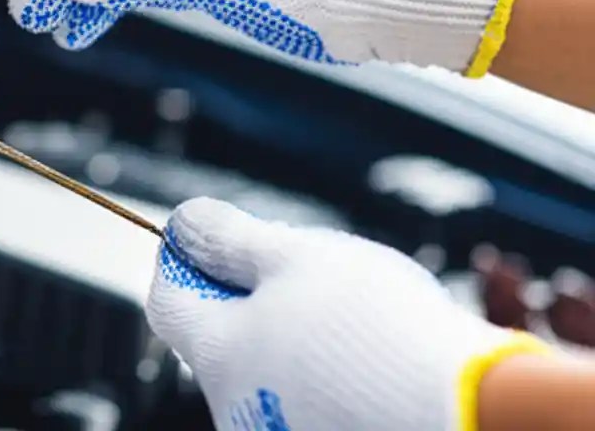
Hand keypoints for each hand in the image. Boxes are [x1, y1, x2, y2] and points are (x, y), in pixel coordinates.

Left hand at [147, 197, 550, 430]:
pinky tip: (370, 357)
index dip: (185, 260)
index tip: (213, 237)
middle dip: (248, 296)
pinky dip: (323, 372)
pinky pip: (305, 398)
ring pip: (266, 368)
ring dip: (290, 335)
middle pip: (219, 337)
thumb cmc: (377, 329)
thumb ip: (231, 240)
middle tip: (304, 271)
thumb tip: (183, 223)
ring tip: (354, 319)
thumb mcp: (296, 258)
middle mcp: (233, 407)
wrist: (468, 412)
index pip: (167, 300)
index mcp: (216, 355)